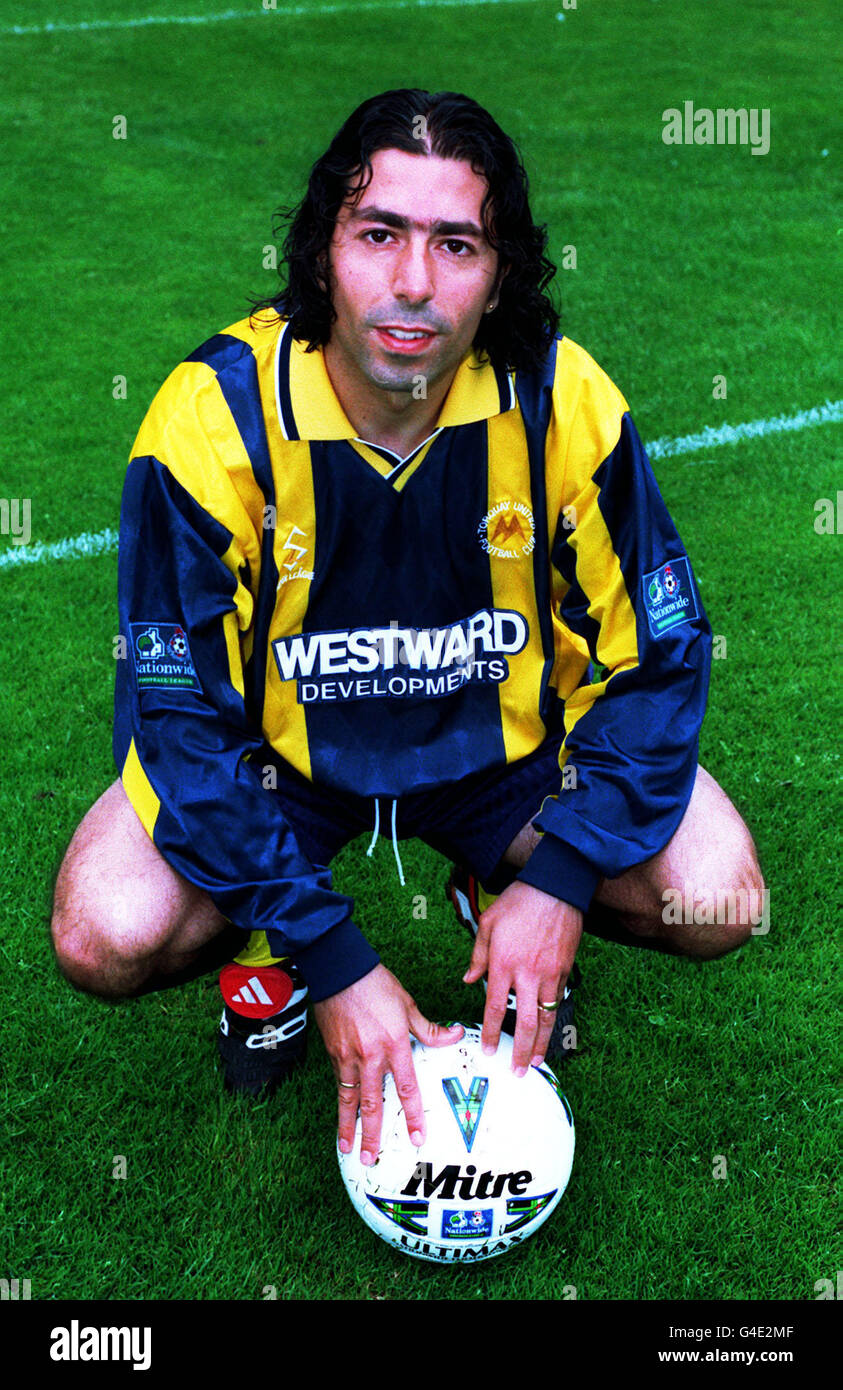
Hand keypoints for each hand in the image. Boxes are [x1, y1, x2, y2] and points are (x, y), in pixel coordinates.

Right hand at [313, 963, 462, 1166]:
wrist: (340, 970)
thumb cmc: (376, 985)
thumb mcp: (407, 1004)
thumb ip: (429, 1028)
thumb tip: (455, 1035)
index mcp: (394, 1044)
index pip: (406, 1088)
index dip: (413, 1115)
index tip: (417, 1137)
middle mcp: (370, 1056)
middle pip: (373, 1103)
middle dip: (373, 1134)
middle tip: (372, 1159)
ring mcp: (348, 1057)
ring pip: (350, 1100)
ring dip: (349, 1127)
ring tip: (348, 1149)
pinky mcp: (333, 1053)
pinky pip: (339, 1084)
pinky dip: (340, 1104)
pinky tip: (341, 1117)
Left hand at [463, 880, 581, 1073]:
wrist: (555, 888)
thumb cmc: (518, 902)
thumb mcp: (488, 923)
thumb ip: (478, 955)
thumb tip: (469, 979)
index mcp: (502, 963)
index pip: (494, 1007)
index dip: (490, 1032)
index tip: (488, 1049)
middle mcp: (526, 974)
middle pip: (524, 1022)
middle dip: (520, 1050)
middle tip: (517, 1070)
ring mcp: (548, 974)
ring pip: (545, 1017)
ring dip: (541, 1043)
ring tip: (537, 1061)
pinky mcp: (564, 970)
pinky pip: (558, 1000)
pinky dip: (553, 1019)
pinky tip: (548, 1030)